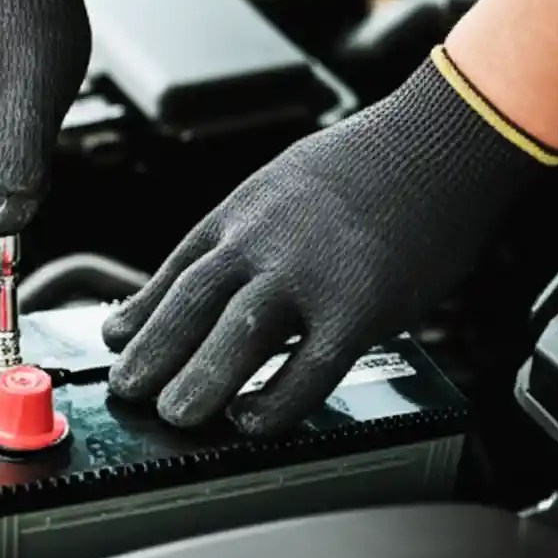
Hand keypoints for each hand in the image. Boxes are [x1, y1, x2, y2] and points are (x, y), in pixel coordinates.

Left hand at [102, 55, 532, 434]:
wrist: (441, 136)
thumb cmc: (367, 163)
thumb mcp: (278, 183)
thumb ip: (241, 230)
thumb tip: (205, 272)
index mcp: (239, 214)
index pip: (174, 271)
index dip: (140, 312)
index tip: (116, 340)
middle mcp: (262, 243)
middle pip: (190, 304)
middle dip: (152, 352)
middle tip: (127, 389)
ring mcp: (309, 275)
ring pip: (236, 335)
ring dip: (198, 379)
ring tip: (173, 413)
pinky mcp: (360, 307)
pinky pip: (310, 367)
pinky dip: (276, 400)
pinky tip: (252, 421)